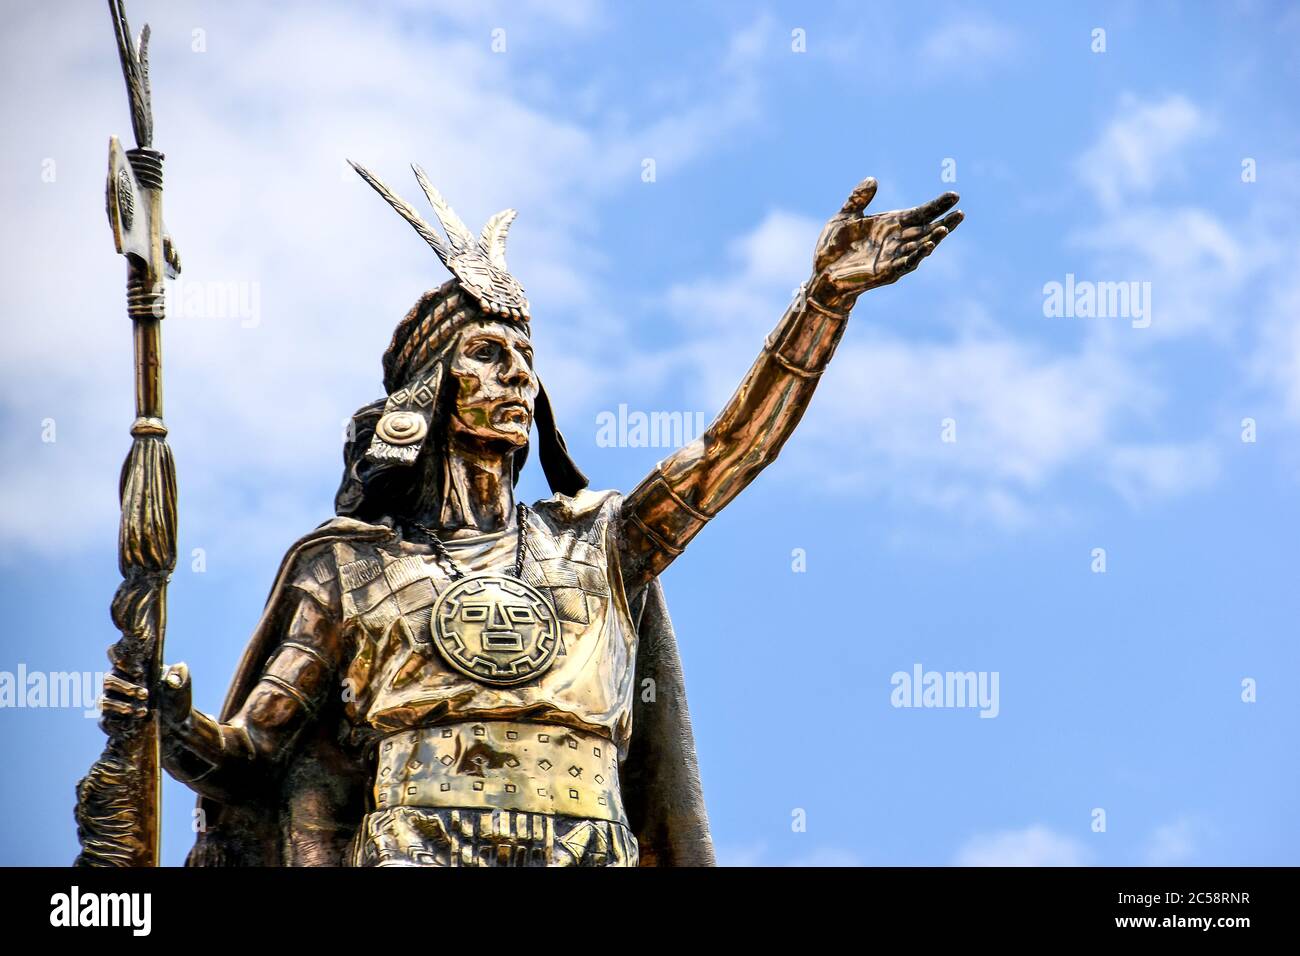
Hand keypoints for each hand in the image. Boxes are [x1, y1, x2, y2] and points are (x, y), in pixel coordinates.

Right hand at [100, 662, 191, 728]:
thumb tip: (174, 674)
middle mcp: (117, 685)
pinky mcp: (111, 722)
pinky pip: (106, 722)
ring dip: (119, 706)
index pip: (119, 659)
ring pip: (103, 701)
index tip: (139, 671)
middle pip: (108, 680)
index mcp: (132, 670)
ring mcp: (112, 703)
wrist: (177, 723)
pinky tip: (133, 724)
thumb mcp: (182, 684)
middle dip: (124, 686)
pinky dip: (118, 723)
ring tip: (142, 711)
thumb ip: (179, 675)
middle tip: (146, 694)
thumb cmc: (175, 697)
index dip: (121, 661)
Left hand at [809, 178, 961, 310]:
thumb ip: (858, 199)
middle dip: (944, 223)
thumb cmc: (833, 247)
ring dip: (933, 239)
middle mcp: (897, 241)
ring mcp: (894, 257)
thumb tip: (872, 179)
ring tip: (944, 229)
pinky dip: (917, 256)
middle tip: (960, 213)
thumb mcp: (844, 218)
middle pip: (927, 230)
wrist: (821, 274)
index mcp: (891, 225)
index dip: (937, 205)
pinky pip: (906, 264)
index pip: (920, 213)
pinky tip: (927, 247)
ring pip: (920, 248)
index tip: (954, 196)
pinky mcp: (886, 273)